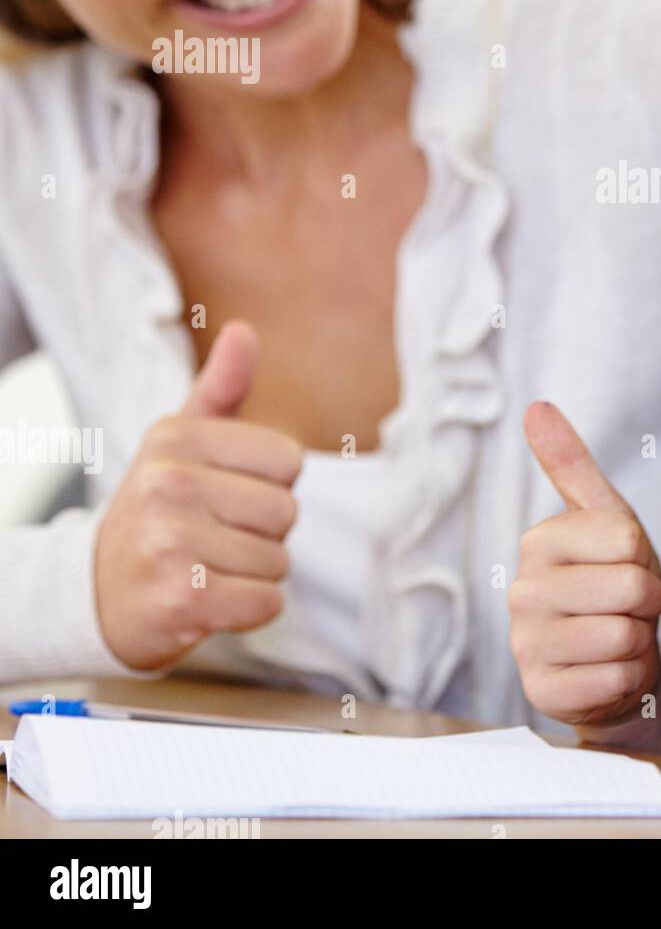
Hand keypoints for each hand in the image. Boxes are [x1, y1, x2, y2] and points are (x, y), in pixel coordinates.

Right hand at [94, 321, 302, 671]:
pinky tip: (209, 599)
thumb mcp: (179, 443)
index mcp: (176, 439)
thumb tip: (243, 331)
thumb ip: (220, 387)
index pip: (289, 461)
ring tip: (207, 566)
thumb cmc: (157, 510)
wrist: (93, 596)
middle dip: (263, 533)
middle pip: (286, 512)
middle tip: (214, 537)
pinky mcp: (181, 600)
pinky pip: (267, 602)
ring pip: (278, 560)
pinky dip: (250, 609)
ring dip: (254, 573)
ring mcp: (171, 543)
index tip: (224, 494)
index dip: (268, 485)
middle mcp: (168, 485)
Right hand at [508, 402, 660, 744]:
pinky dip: (629, 678)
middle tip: (628, 608)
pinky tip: (608, 673)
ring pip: (625, 636)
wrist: (612, 666)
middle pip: (630, 588)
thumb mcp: (606, 520)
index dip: (643, 557)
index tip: (626, 567)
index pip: (627, 537)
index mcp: (539, 542)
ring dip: (639, 641)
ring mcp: (526, 646)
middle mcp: (521, 591)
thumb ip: (572, 463)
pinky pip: (618, 679)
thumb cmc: (613, 584)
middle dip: (647, 601)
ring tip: (618, 637)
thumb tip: (535, 406)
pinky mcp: (541, 694)